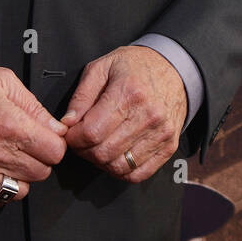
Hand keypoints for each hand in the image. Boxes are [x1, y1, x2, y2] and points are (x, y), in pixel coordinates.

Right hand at [0, 61, 66, 207]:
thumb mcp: (0, 79)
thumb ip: (33, 105)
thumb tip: (55, 127)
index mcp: (8, 124)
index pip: (55, 152)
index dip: (54, 143)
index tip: (47, 137)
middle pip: (41, 173)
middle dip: (39, 159)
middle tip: (28, 146)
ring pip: (20, 192)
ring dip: (21, 177)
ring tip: (10, 159)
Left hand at [60, 45, 187, 182]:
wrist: (174, 68)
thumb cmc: (135, 66)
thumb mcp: (102, 67)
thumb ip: (81, 96)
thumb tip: (67, 123)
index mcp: (129, 93)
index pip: (92, 132)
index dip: (74, 138)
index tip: (71, 133)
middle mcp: (148, 115)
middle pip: (104, 152)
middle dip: (84, 151)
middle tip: (81, 142)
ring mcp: (161, 133)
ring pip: (119, 167)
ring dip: (101, 163)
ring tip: (97, 148)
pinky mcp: (169, 146)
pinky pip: (139, 174)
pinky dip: (121, 171)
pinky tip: (115, 156)